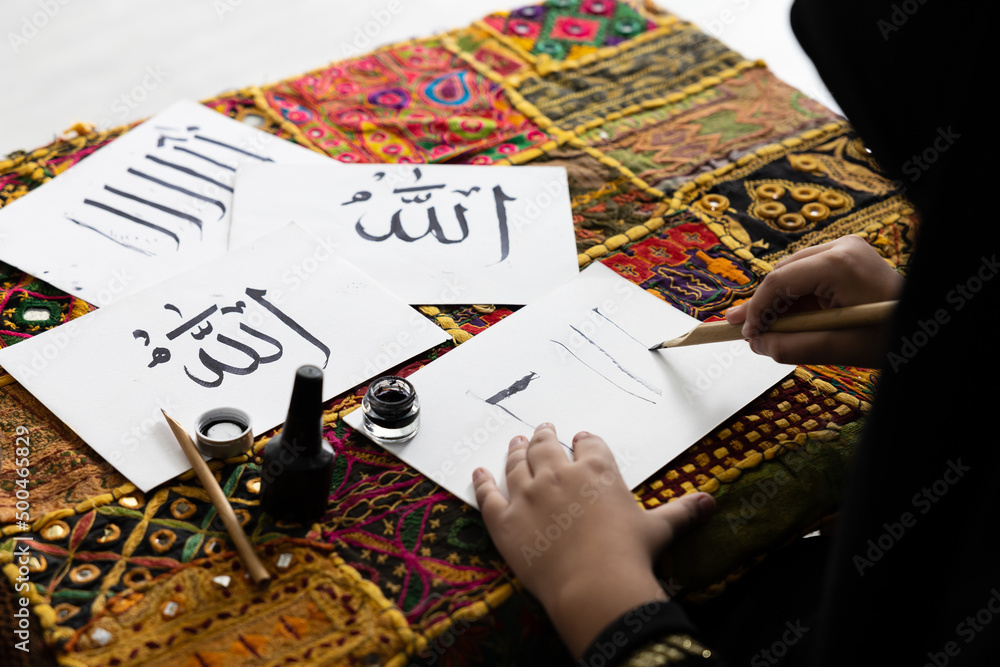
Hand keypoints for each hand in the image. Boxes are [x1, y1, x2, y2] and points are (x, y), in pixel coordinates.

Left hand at [473, 423, 715, 657]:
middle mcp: (558, 473)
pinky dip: (481, 482)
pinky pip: (487, 494)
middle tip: (542, 430)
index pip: (588, 445)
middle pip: (546, 445)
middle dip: (544, 435)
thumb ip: (681, 511)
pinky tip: (478, 473)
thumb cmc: (630, 554)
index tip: (580, 440)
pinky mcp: (504, 519)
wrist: (594, 584)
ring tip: (514, 442)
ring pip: (516, 463)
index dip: (584, 442)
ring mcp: (527, 494)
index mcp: (596, 470)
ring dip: (515, 450)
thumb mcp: (660, 529)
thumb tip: (712, 502)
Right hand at [725, 235, 903, 366]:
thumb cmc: (891, 335)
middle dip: (764, 304)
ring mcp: (846, 248)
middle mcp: (841, 246)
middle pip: (783, 274)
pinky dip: (797, 299)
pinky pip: (809, 275)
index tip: (746, 333)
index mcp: (839, 263)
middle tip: (744, 330)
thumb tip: (757, 344)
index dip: (756, 309)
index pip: (779, 281)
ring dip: (779, 303)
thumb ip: (791, 347)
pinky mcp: (848, 257)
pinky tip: (786, 319)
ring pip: (793, 274)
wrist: (924, 322)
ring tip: (762, 328)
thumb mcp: (838, 348)